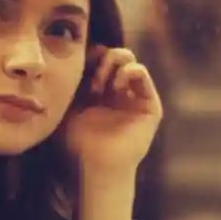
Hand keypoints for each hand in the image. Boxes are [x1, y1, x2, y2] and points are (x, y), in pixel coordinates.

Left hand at [61, 46, 162, 173]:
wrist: (96, 163)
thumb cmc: (80, 141)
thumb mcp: (70, 106)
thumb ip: (75, 82)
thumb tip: (77, 56)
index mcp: (101, 91)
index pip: (100, 59)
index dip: (91, 55)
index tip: (80, 62)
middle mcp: (120, 92)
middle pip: (115, 56)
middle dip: (102, 59)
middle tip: (92, 79)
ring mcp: (135, 97)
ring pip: (129, 60)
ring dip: (113, 65)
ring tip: (101, 85)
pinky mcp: (150, 104)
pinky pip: (142, 73)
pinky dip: (129, 71)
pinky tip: (117, 85)